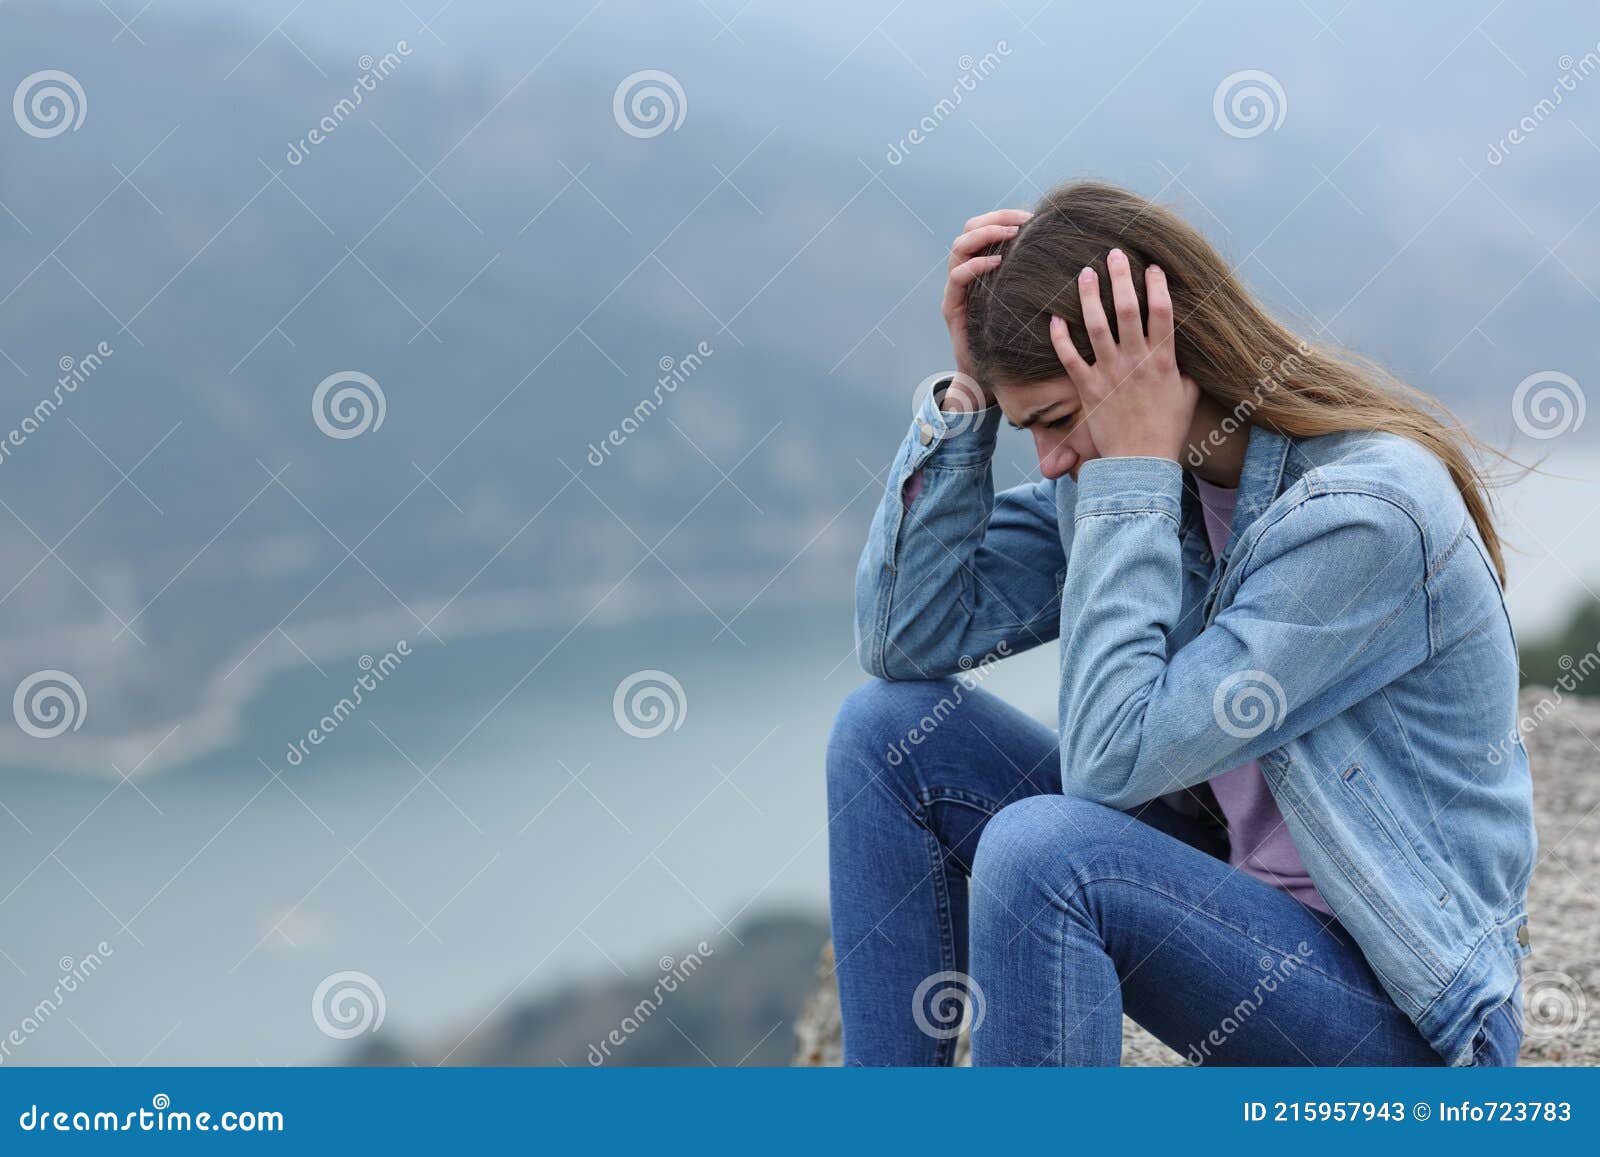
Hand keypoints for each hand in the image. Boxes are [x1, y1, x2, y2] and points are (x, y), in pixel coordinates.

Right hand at [940, 209, 1030, 408]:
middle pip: (969, 229)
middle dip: (995, 219)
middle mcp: (966, 274)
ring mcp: (956, 290)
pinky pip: (957, 277)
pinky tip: (996, 263)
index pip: (986, 226)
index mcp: (983, 266)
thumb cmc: (1015, 340)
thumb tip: (1078, 257)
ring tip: (1011, 236)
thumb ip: (1040, 280)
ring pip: (959, 247)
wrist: (988, 377)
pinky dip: (975, 265)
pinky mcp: (952, 308)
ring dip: (984, 235)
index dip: (1006, 215)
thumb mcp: (1031, 303)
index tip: (1033, 216)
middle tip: (1022, 222)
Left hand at [1049, 249, 1197, 460]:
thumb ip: (1185, 370)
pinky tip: (1055, 318)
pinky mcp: (1088, 388)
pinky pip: (1070, 357)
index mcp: (1164, 360)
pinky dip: (1061, 337)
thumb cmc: (1167, 431)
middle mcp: (1136, 361)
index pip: (1162, 313)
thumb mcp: (1187, 396)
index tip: (1152, 266)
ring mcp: (1110, 373)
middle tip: (1115, 253)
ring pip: (1098, 326)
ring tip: (1085, 273)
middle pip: (1129, 309)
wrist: (1140, 462)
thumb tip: (1187, 354)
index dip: (1157, 286)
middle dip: (1122, 278)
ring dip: (1090, 297)